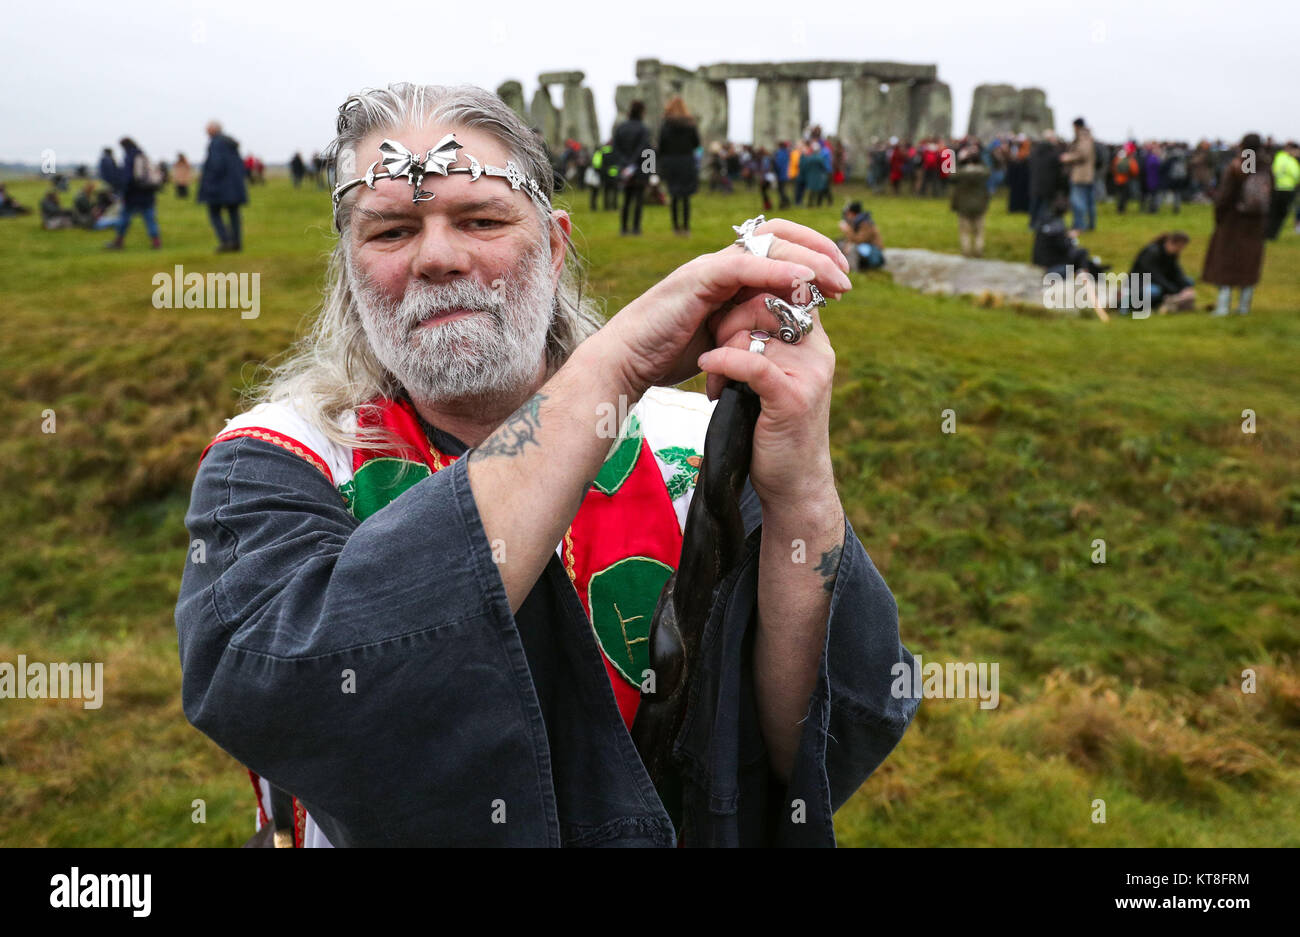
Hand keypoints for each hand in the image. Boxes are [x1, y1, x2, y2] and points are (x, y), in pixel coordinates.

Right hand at [599, 218, 852, 392]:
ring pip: (769, 244)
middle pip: (779, 233)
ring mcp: (709, 267)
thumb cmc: (667, 352)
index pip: (777, 245)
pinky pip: (746, 265)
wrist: (627, 361)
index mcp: (728, 274)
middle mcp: (721, 263)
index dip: (813, 255)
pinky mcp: (698, 279)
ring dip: (809, 260)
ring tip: (836, 280)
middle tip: (847, 277)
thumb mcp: (721, 338)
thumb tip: (779, 329)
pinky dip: (778, 270)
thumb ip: (747, 325)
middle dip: (820, 250)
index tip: (840, 281)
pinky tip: (803, 282)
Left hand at [693, 219, 848, 511]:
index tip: (719, 308)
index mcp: (812, 338)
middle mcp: (817, 349)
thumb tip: (736, 302)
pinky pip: (750, 362)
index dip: (747, 288)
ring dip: (721, 349)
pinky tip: (708, 372)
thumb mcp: (772, 375)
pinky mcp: (792, 397)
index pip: (784, 285)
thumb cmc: (773, 427)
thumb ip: (765, 340)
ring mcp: (808, 371)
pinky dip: (721, 362)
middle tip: (714, 351)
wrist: (792, 483)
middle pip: (763, 302)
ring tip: (715, 380)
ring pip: (751, 331)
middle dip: (727, 320)